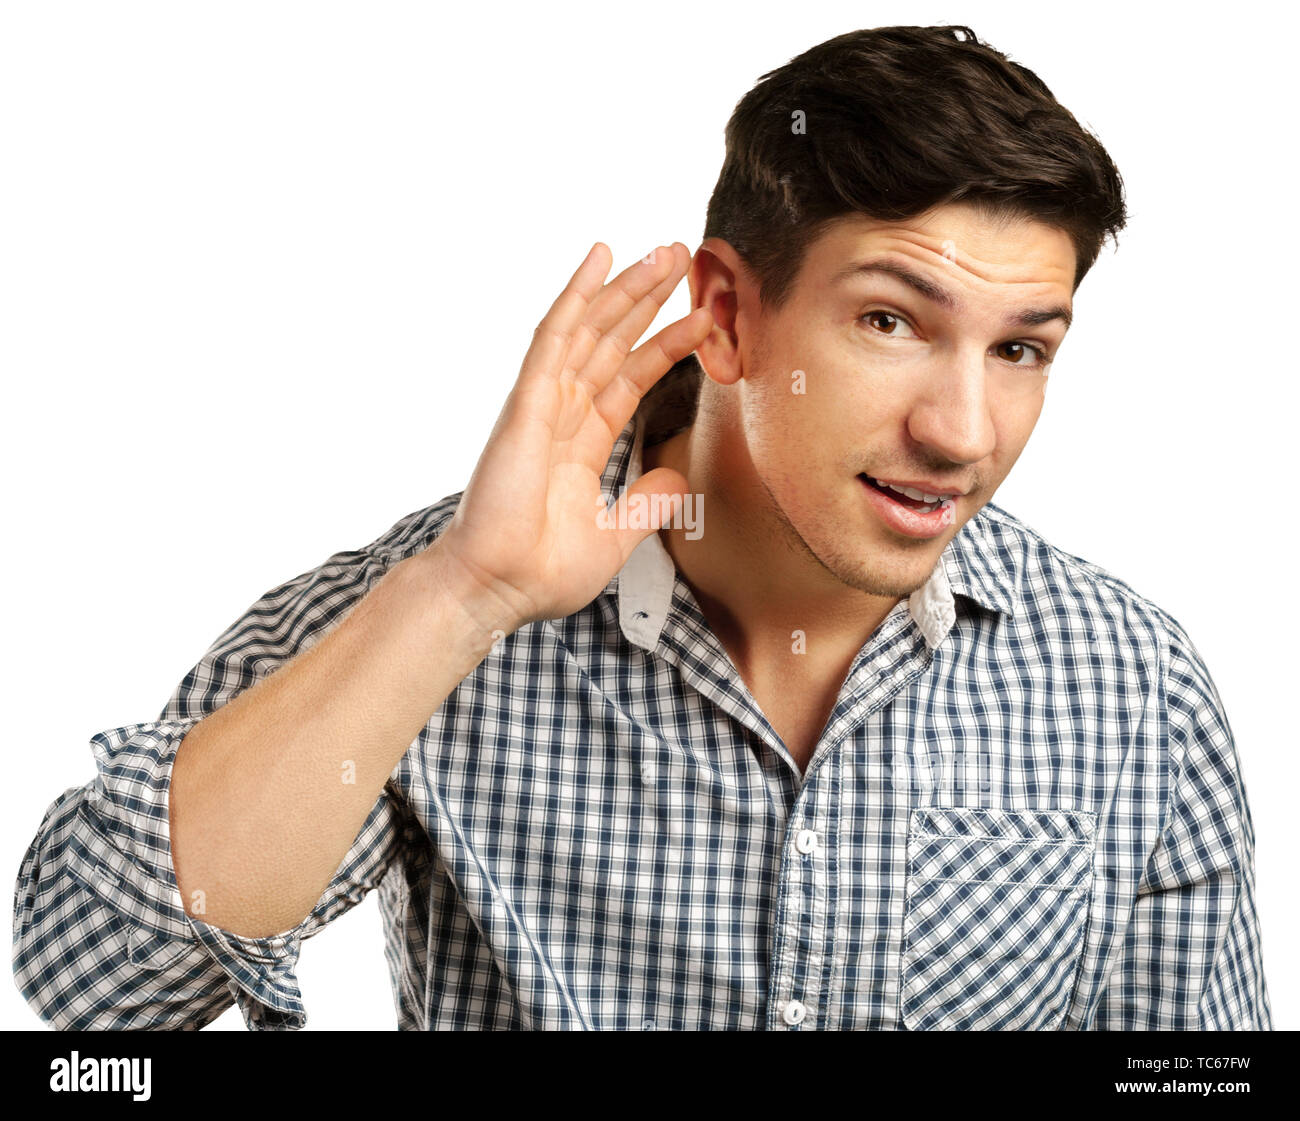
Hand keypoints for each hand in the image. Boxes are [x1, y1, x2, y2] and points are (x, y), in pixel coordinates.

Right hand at [433, 241, 710, 631]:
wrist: (500, 589)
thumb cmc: (541, 571)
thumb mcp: (615, 538)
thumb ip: (646, 504)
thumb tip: (677, 478)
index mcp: (581, 443)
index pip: (630, 379)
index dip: (665, 346)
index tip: (703, 320)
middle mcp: (561, 414)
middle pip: (611, 342)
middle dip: (646, 300)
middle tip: (681, 257)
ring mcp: (542, 404)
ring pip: (589, 329)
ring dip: (624, 287)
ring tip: (661, 251)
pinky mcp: (526, 404)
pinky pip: (555, 338)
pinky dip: (577, 296)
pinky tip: (599, 258)